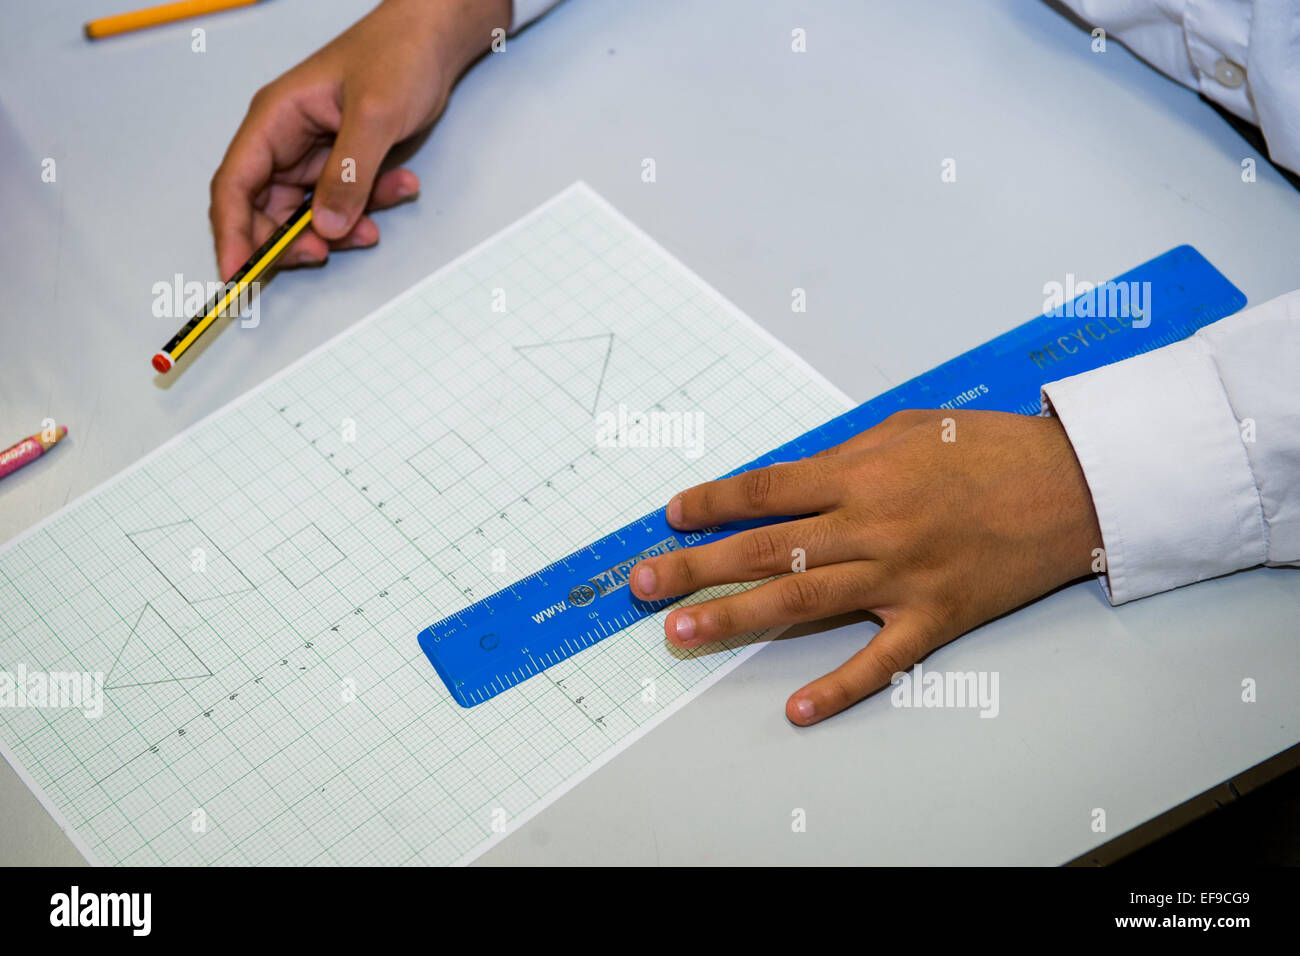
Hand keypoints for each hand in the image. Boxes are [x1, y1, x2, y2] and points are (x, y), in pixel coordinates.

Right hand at [209, 0, 509, 278]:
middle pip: (265, 210)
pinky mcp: (343, 165)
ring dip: (342, 226)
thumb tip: (328, 226)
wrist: (435, 41)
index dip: (231, 232)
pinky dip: (368, 208)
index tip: (237, 272)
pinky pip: (345, 202)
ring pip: (309, 213)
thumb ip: (350, 173)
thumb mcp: (375, 115)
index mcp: (275, 119)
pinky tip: (401, 188)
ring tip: (378, 218)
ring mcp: (314, 156)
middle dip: (291, 239)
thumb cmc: (398, 55)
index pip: (236, 184)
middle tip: (323, 253)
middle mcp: (286, 140)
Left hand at [628, 410, 1103, 724]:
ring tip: (680, 633)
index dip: (712, 505)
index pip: (765, 490)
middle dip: (695, 568)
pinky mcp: (934, 618)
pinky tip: (797, 709)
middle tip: (641, 586)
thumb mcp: (905, 429)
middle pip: (765, 549)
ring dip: (734, 618)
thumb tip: (780, 484)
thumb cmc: (984, 449)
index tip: (672, 516)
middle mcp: (871, 525)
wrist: (1068, 485)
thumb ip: (840, 456)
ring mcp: (900, 577)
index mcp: (860, 472)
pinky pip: (879, 661)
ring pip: (802, 602)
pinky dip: (838, 687)